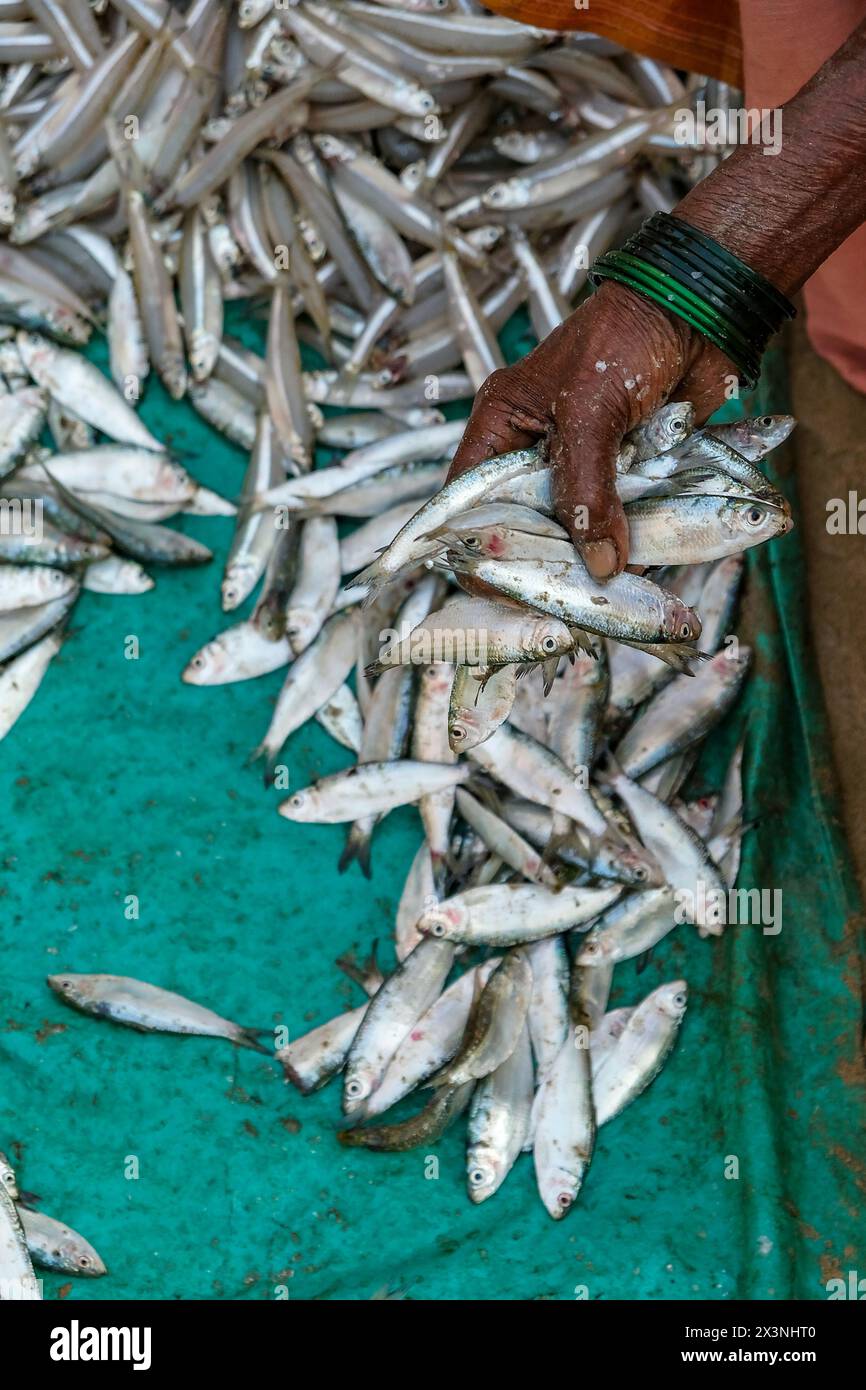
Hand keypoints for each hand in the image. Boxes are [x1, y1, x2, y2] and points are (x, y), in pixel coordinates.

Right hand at [446, 280, 737, 578]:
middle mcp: (537, 451)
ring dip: (594, 558)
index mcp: (504, 427)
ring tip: (606, 591)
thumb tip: (599, 563)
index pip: (470, 499)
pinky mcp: (629, 474)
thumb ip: (587, 488)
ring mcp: (585, 465)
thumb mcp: (590, 412)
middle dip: (543, 561)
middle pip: (525, 525)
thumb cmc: (628, 338)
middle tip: (562, 597)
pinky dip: (633, 544)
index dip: (479, 546)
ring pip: (578, 530)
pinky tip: (641, 567)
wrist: (700, 310)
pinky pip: (623, 523)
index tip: (503, 584)